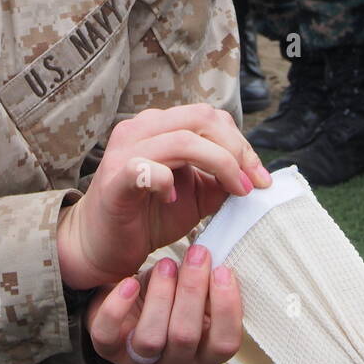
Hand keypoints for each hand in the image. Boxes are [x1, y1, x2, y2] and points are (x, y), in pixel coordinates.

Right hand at [58, 104, 271, 289]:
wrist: (102, 246)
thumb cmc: (147, 216)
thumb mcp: (195, 195)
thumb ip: (220, 180)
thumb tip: (255, 176)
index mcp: (161, 126)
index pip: (211, 117)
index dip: (242, 144)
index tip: (261, 179)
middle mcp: (141, 128)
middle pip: (202, 119)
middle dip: (237, 151)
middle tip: (252, 185)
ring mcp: (125, 151)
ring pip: (183, 140)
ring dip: (219, 164)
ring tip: (233, 192)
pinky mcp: (113, 179)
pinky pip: (145, 169)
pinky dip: (168, 182)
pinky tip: (173, 200)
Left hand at [85, 244, 243, 363]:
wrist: (129, 304)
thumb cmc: (171, 297)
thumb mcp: (196, 294)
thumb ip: (212, 285)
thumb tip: (226, 255)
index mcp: (204, 355)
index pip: (224, 344)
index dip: (227, 308)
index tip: (222, 270)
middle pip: (185, 337)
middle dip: (192, 291)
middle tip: (197, 254)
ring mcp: (139, 362)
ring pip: (151, 339)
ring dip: (161, 296)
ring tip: (166, 264)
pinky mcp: (108, 350)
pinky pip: (107, 336)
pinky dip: (118, 307)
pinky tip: (130, 282)